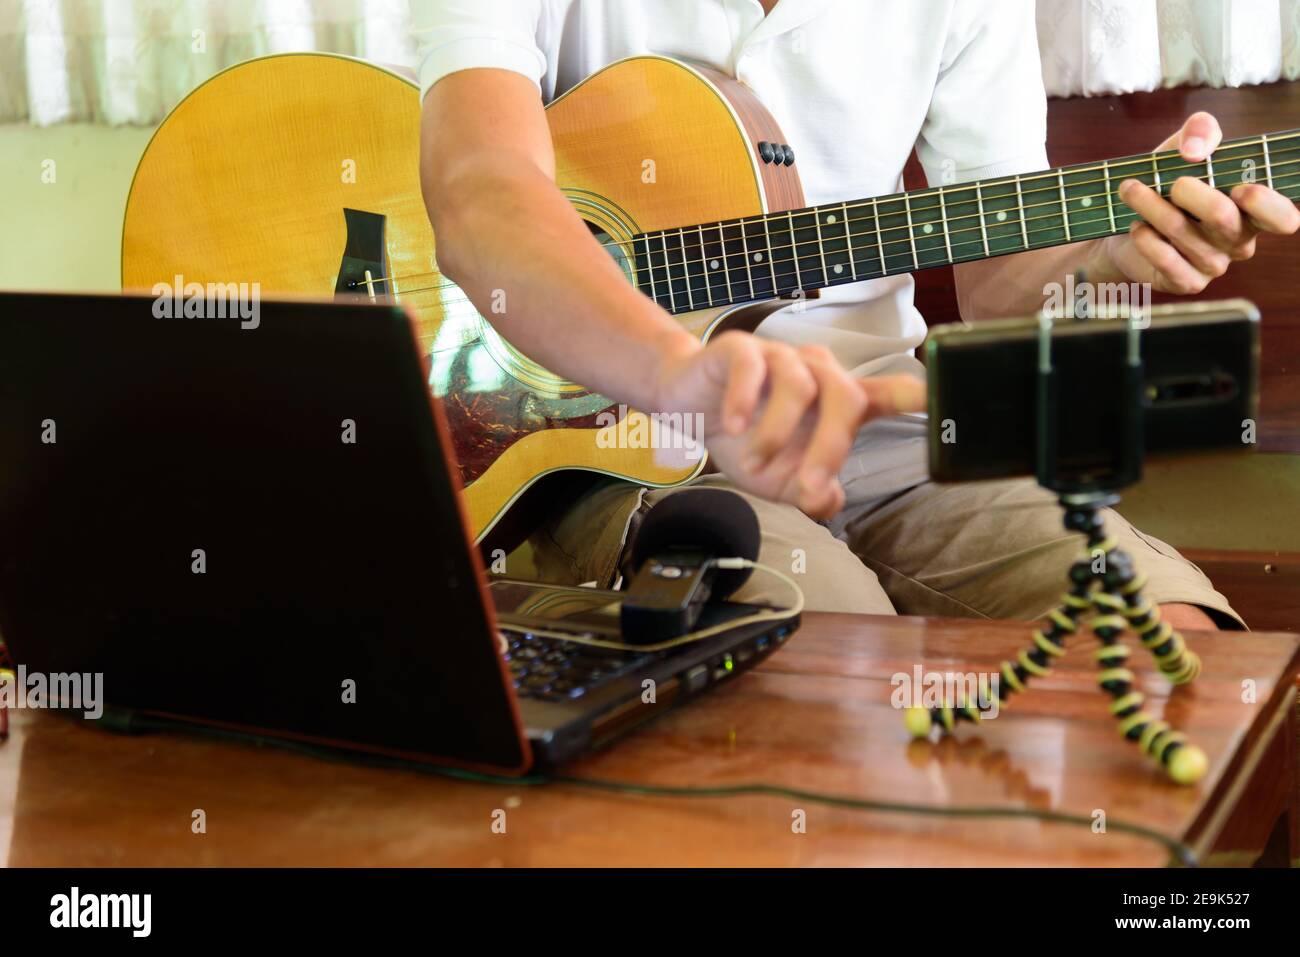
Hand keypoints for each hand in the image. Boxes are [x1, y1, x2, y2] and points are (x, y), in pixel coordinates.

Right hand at [653, 331, 924, 517]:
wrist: (686, 408)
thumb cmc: (744, 438)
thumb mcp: (779, 479)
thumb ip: (810, 493)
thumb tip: (827, 502)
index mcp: (836, 401)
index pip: (886, 394)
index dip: (918, 396)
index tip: (943, 399)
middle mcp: (816, 372)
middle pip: (845, 398)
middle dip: (829, 449)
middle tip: (804, 488)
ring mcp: (780, 357)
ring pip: (799, 387)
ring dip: (776, 435)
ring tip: (753, 464)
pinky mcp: (741, 350)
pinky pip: (753, 369)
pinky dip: (745, 402)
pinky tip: (735, 426)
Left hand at [1088, 112, 1299, 292]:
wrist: (1123, 227)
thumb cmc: (1167, 185)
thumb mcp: (1185, 149)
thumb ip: (1201, 131)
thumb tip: (1195, 148)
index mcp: (1253, 211)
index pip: (1283, 218)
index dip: (1267, 205)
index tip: (1242, 188)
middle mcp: (1239, 241)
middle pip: (1223, 218)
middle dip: (1191, 193)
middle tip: (1173, 182)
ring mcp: (1214, 265)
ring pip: (1183, 233)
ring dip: (1151, 206)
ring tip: (1131, 190)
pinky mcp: (1186, 282)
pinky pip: (1166, 260)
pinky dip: (1145, 238)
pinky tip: (1136, 226)